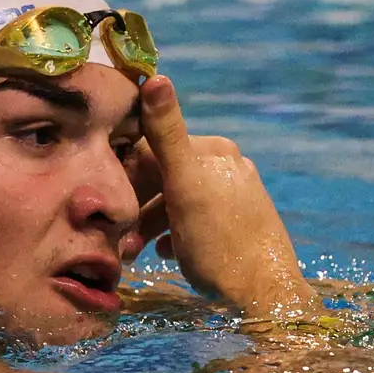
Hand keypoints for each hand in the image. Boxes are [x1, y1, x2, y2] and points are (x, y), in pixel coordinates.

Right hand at [123, 76, 316, 317]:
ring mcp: (237, 196)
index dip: (127, 175)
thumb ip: (168, 133)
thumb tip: (155, 76)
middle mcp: (229, 166)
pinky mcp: (243, 224)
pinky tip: (165, 253)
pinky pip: (199, 222)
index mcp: (215, 151)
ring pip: (181, 203)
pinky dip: (176, 234)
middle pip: (168, 178)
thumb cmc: (220, 244)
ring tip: (135, 254)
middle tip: (119, 240)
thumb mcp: (185, 188)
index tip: (109, 204)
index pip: (156, 150)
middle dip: (139, 206)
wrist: (264, 295)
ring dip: (152, 224)